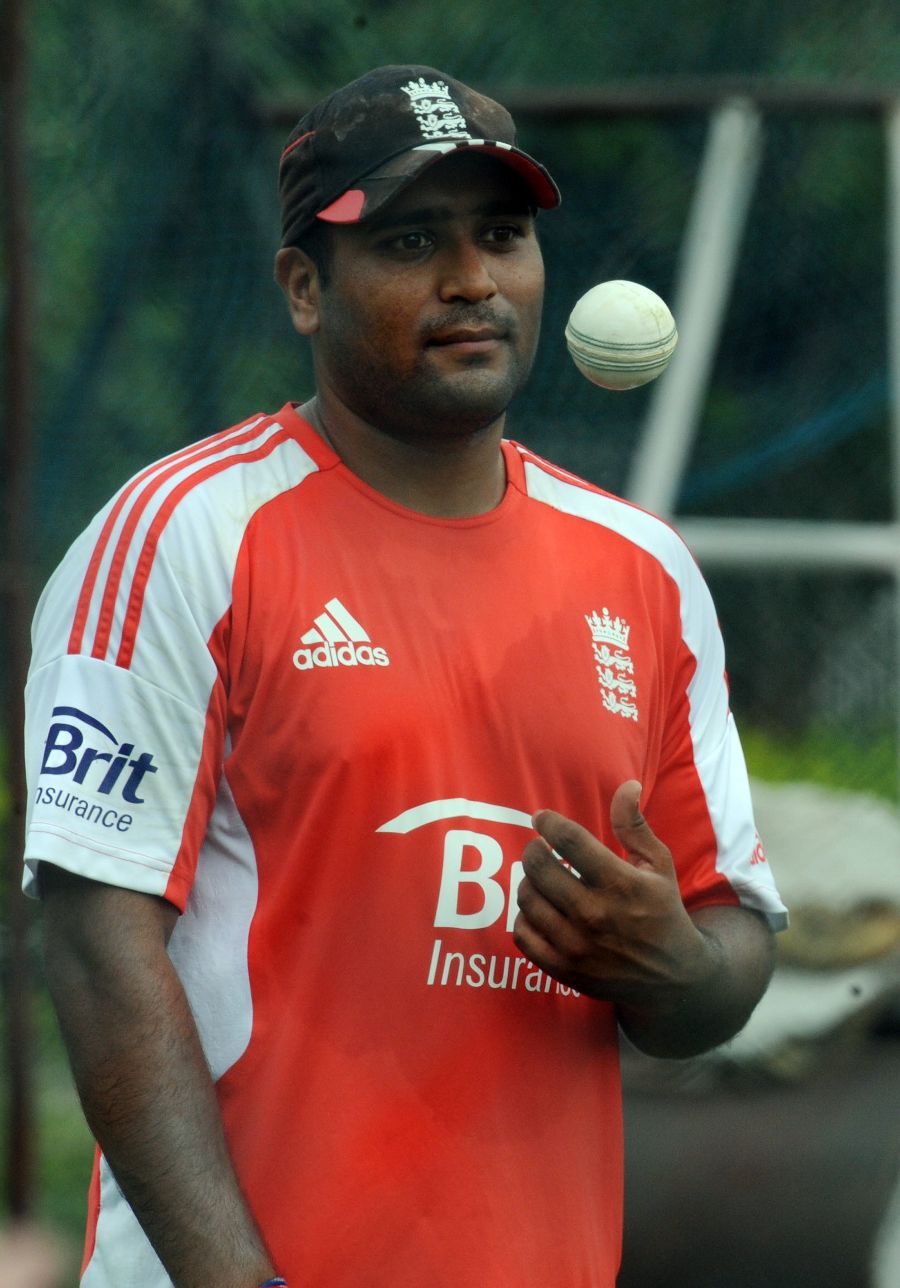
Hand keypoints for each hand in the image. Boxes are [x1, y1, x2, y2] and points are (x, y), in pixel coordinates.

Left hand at [513, 781, 715, 1009]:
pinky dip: (524, 918)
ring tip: (539, 878)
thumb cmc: (663, 911)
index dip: (549, 823)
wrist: (673, 977)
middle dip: (533, 850)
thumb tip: (627, 785)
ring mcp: (577, 946)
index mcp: (621, 883)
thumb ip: (635, 825)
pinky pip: (523, 936)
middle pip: (539, 867)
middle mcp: (596, 914)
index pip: (569, 840)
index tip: (542, 819)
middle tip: (538, 849)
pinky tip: (537, 909)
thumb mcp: (659, 864)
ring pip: (527, 899)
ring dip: (527, 881)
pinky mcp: (565, 970)